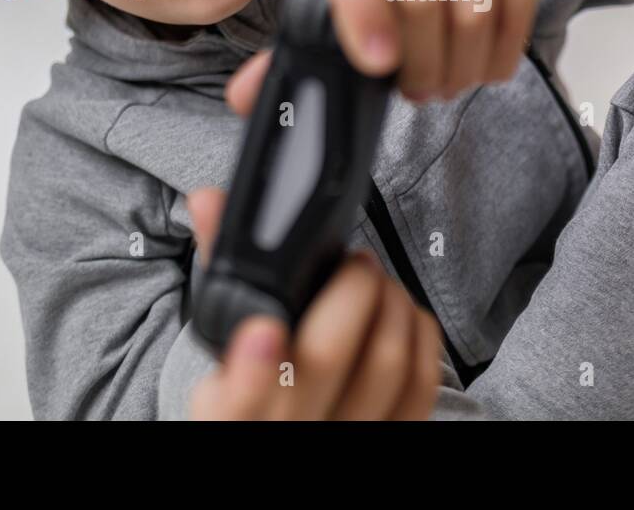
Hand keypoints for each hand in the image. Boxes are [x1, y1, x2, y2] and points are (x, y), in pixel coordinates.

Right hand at [185, 50, 443, 419]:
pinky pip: (422, 382)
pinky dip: (418, 332)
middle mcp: (294, 429)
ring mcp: (348, 432)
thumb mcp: (223, 344)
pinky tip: (400, 312)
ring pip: (386, 365)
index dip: (253, 371)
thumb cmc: (256, 384)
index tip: (263, 330)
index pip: (241, 404)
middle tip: (354, 263)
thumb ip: (221, 268)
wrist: (288, 430)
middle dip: (351, 290)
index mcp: (237, 412)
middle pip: (327, 361)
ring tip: (376, 282)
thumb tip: (210, 201)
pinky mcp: (396, 431)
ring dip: (391, 303)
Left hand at [313, 0, 566, 101]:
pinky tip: (489, 65)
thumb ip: (336, 17)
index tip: (378, 64)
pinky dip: (501, 52)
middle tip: (424, 90)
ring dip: (464, 66)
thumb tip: (290, 86)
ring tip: (455, 81)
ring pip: (472, 10)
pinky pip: (517, 5)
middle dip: (423, 65)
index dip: (360, 9)